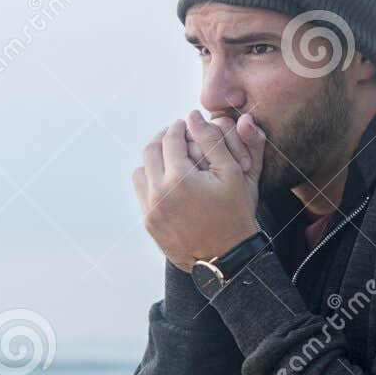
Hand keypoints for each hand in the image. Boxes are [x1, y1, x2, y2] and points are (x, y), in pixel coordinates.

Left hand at [132, 113, 266, 271]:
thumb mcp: (233, 174)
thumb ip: (212, 141)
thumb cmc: (235, 214)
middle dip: (163, 139)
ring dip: (153, 161)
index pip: (171, 138)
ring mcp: (150, 210)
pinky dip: (151, 182)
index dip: (179, 128)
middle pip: (150, 151)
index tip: (185, 125)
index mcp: (179, 178)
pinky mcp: (149, 223)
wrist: (227, 258)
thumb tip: (192, 116)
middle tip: (175, 136)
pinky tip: (169, 182)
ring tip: (171, 160)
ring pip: (140, 171)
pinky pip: (142, 193)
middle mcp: (158, 193)